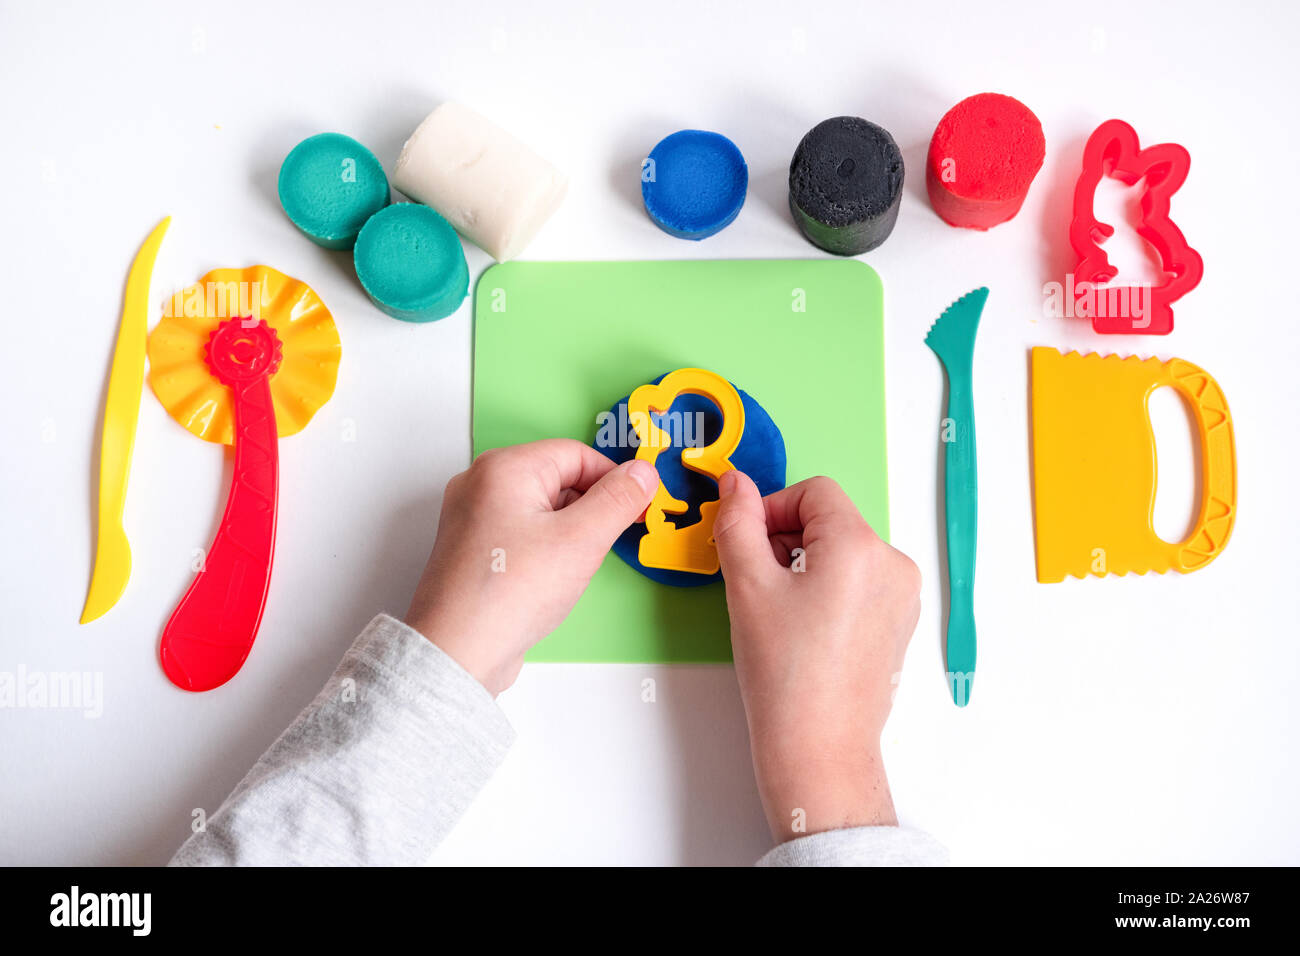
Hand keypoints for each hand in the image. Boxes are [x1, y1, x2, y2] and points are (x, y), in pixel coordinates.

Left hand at [405, 439, 657, 695]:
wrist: (457, 652)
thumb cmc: (510, 592)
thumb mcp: (582, 539)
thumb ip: (618, 500)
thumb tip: (643, 472)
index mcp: (503, 468)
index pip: (575, 454)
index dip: (613, 478)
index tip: (638, 504)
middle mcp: (480, 485)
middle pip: (556, 478)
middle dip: (591, 506)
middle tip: (610, 538)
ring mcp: (471, 519)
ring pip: (539, 508)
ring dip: (569, 530)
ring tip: (576, 565)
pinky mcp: (471, 551)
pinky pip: (521, 534)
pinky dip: (545, 548)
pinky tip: (551, 578)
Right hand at [711, 471, 920, 842]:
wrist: (818, 748)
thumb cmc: (786, 675)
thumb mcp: (747, 586)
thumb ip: (737, 522)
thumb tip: (735, 483)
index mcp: (860, 547)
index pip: (813, 493)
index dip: (772, 508)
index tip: (746, 541)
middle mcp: (893, 565)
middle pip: (830, 521)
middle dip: (786, 539)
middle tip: (754, 581)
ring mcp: (902, 597)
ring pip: (843, 552)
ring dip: (804, 564)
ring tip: (777, 610)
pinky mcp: (899, 624)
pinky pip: (859, 583)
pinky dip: (827, 590)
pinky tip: (802, 628)